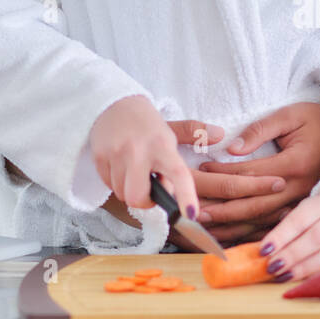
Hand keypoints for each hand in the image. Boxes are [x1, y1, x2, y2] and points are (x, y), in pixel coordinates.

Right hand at [89, 96, 200, 219]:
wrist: (110, 103)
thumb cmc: (144, 122)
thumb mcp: (169, 128)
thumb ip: (193, 133)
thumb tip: (220, 134)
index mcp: (161, 145)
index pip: (177, 173)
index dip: (185, 196)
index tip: (191, 215)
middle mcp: (138, 150)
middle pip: (138, 197)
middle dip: (144, 200)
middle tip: (149, 186)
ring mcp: (116, 154)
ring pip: (122, 194)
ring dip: (129, 189)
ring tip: (134, 171)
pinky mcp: (99, 157)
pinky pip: (109, 185)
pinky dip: (116, 181)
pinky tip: (121, 166)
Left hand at [182, 97, 319, 242]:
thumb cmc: (315, 119)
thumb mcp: (290, 115)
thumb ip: (260, 130)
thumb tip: (232, 148)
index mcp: (294, 164)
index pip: (250, 173)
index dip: (224, 172)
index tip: (202, 170)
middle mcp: (298, 188)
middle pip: (254, 204)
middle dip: (223, 210)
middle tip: (195, 213)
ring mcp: (302, 201)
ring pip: (263, 220)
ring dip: (234, 227)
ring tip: (208, 230)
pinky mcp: (303, 207)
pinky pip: (275, 224)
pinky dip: (253, 233)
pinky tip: (235, 238)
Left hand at [256, 184, 319, 282]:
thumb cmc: (312, 218)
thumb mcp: (299, 213)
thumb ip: (284, 230)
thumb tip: (263, 251)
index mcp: (319, 205)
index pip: (298, 220)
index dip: (280, 236)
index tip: (263, 250)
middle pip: (315, 238)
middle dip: (291, 255)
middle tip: (271, 267)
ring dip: (303, 269)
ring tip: (283, 276)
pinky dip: (319, 277)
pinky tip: (303, 282)